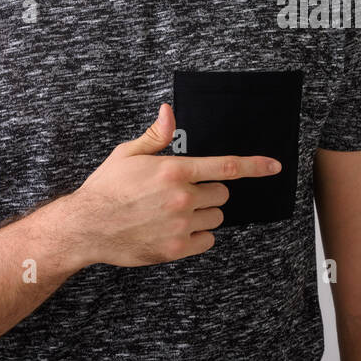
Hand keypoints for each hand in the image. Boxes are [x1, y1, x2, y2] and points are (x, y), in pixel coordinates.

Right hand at [67, 103, 281, 266]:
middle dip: (208, 191)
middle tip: (183, 193)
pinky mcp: (176, 249)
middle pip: (222, 193)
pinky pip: (207, 241)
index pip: (226, 167)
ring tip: (174, 212)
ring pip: (216, 217)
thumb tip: (170, 111)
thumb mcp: (128, 154)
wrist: (85, 227)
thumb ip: (157, 135)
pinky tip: (175, 230)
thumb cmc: (106, 188)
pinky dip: (198, 236)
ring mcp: (181, 225)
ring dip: (204, 214)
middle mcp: (182, 198)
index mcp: (174, 171)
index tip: (275, 166)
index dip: (255, 166)